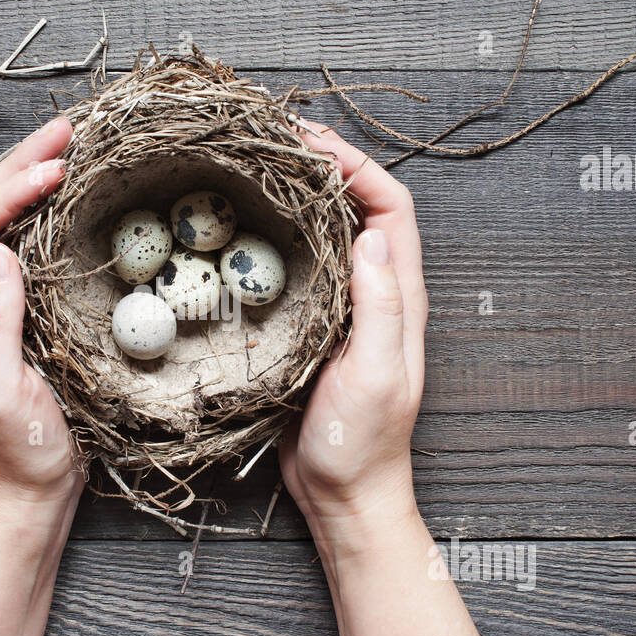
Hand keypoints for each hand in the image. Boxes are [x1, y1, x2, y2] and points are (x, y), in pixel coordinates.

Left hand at [0, 116, 85, 522]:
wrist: (26, 494)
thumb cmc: (14, 453)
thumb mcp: (3, 391)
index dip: (10, 192)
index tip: (55, 168)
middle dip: (19, 166)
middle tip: (65, 129)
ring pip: (5, 226)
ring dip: (31, 182)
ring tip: (69, 146)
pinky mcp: (20, 316)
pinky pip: (30, 250)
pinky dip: (49, 216)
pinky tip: (72, 200)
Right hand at [279, 121, 427, 542]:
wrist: (343, 496)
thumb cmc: (362, 445)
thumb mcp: (375, 374)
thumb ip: (379, 306)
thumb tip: (371, 234)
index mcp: (398, 297)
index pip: (390, 208)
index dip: (357, 166)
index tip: (310, 141)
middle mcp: (373, 293)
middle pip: (356, 208)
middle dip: (322, 165)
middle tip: (272, 139)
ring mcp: (340, 310)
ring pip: (323, 234)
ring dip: (295, 196)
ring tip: (252, 169)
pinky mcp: (309, 328)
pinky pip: (294, 269)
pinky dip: (271, 239)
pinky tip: (237, 233)